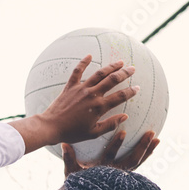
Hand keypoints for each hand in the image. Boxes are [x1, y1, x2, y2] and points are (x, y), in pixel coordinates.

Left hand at [11, 55, 139, 154]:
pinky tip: (89, 56)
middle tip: (133, 69)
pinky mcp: (70, 86)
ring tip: (120, 62)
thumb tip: (125, 117)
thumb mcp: (93, 133)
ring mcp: (80, 89)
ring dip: (110, 67)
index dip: (130, 91)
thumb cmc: (72, 132)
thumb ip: (110, 124)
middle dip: (124, 73)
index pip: (120, 97)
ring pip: (99, 74)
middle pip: (112, 80)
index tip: (137, 87)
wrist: (51, 127)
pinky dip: (83, 63)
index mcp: (99, 107)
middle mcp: (92, 95)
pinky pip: (77, 72)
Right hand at [61, 130, 158, 175]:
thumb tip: (64, 144)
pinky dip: (146, 155)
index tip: (123, 133)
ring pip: (137, 162)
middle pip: (132, 160)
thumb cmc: (77, 184)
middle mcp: (114, 174)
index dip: (116, 145)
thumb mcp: (70, 173)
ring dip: (148, 150)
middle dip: (141, 146)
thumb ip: (68, 158)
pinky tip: (154, 145)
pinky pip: (138, 164)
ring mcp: (121, 176)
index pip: (110, 157)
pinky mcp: (126, 177)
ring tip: (156, 138)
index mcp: (101, 170)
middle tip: (149, 133)